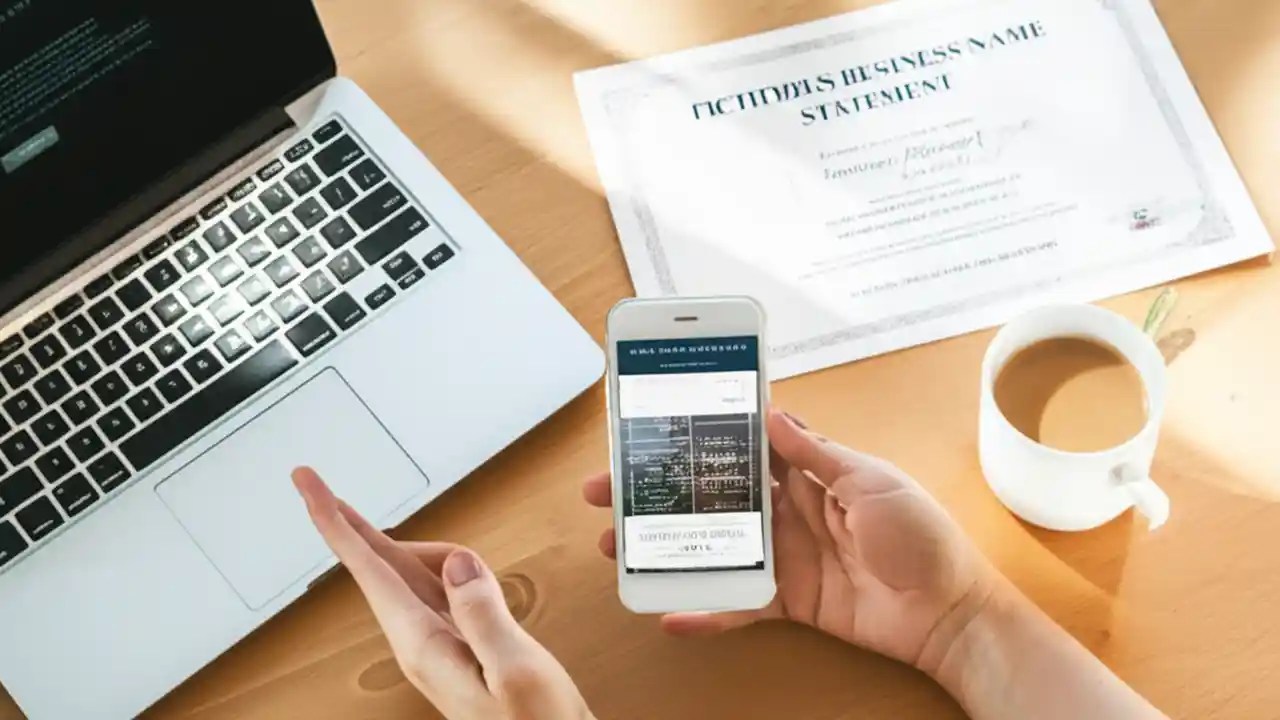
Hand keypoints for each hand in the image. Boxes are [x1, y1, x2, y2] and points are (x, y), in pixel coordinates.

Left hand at [294, 468, 593, 719]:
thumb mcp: (514, 671)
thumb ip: (484, 613)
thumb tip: (458, 563)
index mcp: (423, 645)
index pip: (368, 570)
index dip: (335, 524)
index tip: (309, 489)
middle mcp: (421, 641)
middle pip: (382, 566)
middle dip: (359, 527)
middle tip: (319, 486)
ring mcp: (439, 643)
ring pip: (420, 574)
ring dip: (445, 557)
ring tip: (488, 584)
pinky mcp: (460, 644)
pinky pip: (445, 591)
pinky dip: (460, 573)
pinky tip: (479, 583)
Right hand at [583, 409, 996, 675]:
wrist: (949, 612)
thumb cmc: (921, 536)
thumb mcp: (871, 481)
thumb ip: (817, 454)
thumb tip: (773, 415)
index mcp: (810, 472)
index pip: (743, 447)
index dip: (700, 436)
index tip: (654, 427)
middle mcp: (788, 510)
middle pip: (712, 496)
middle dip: (660, 491)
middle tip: (609, 488)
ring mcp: (783, 556)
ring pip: (712, 545)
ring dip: (665, 545)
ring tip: (618, 544)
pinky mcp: (787, 600)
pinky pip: (736, 602)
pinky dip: (703, 608)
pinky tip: (665, 610)